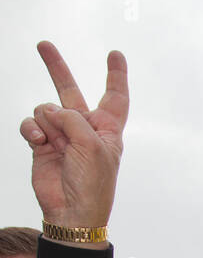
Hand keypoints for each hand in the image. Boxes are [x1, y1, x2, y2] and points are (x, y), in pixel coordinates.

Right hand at [20, 42, 128, 231]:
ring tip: (53, 142)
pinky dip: (32, 130)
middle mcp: (83, 129)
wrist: (71, 212)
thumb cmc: (92, 185)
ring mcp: (61, 136)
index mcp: (107, 129)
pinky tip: (38, 142)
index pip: (115, 97)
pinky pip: (32, 124)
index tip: (115, 54)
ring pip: (46, 109)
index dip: (116, 75)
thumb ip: (73, 119)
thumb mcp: (92, 146)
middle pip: (70, 90)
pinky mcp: (42, 145)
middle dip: (56, 67)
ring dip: (47, 122)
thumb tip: (50, 111)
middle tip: (43, 45)